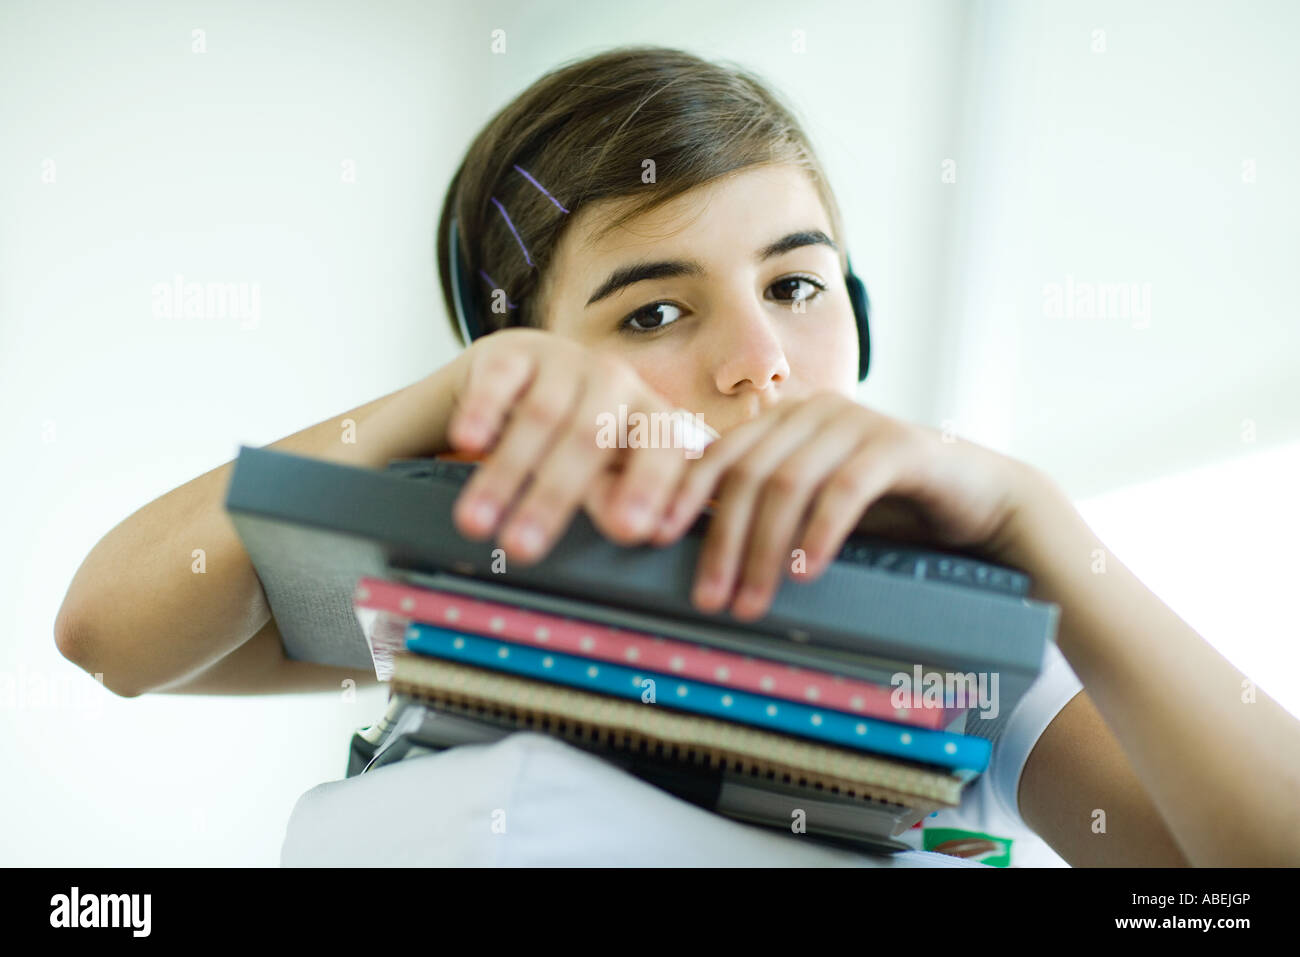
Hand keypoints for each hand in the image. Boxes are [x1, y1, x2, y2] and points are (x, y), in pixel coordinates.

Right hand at [444, 328, 693, 563]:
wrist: (532, 369)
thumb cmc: (581, 433)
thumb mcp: (606, 470)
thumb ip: (617, 497)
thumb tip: (632, 529)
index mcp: (652, 416)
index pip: (664, 448)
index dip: (650, 487)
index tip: (631, 531)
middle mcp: (616, 382)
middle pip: (589, 439)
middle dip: (553, 498)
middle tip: (522, 548)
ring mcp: (566, 362)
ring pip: (541, 416)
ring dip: (505, 473)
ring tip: (476, 521)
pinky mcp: (517, 353)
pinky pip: (500, 382)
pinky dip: (483, 412)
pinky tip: (468, 444)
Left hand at [647, 391, 1044, 620]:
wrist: (975, 498)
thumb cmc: (884, 508)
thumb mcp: (812, 504)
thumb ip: (759, 507)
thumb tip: (685, 543)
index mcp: (784, 418)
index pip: (717, 454)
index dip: (680, 496)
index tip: (651, 542)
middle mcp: (814, 410)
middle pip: (747, 473)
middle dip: (722, 541)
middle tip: (709, 599)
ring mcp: (857, 422)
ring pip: (789, 484)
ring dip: (764, 550)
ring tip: (751, 603)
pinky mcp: (899, 445)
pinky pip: (845, 490)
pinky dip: (819, 534)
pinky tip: (805, 575)